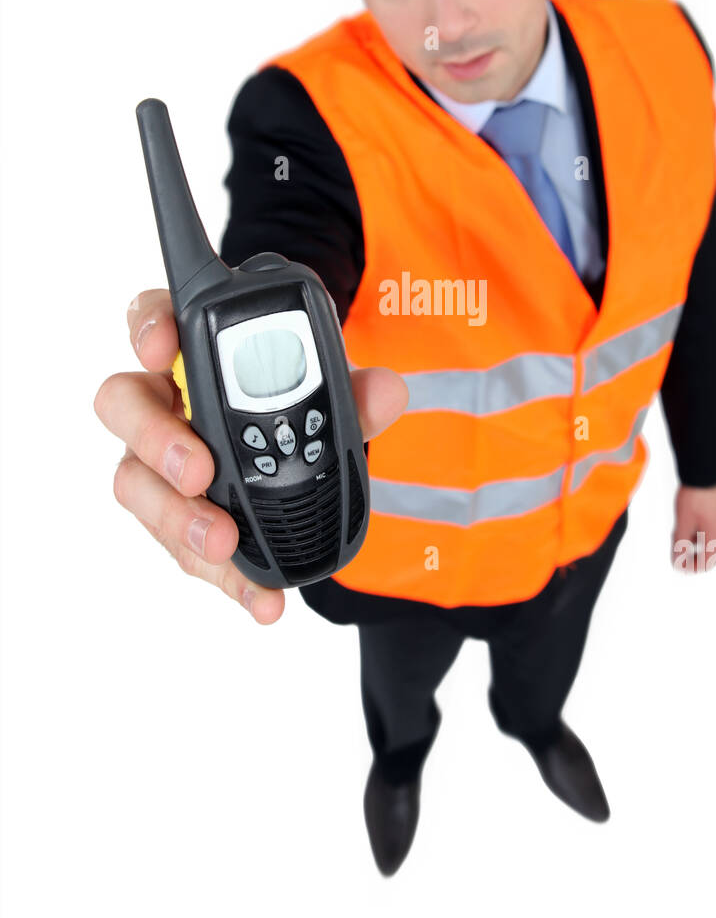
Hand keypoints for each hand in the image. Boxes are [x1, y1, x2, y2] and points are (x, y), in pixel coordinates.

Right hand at [93, 288, 408, 623]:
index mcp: (191, 349)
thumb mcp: (331, 391)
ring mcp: (156, 462)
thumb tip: (388, 393)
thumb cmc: (296, 401)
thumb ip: (355, 392)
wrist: (302, 453)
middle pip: (124, 405)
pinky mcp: (173, 517)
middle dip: (157, 440)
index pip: (151, 318)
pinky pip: (181, 546)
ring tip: (222, 543)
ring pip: (137, 484)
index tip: (163, 350)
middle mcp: (159, 400)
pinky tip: (260, 599)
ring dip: (178, 518)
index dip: (149, 329)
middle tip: (199, 471)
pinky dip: (223, 576)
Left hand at [671, 480, 715, 571]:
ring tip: (681, 525)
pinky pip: (715, 526)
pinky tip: (690, 515)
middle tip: (676, 541)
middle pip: (709, 553)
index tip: (678, 561)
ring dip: (696, 539)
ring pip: (712, 539)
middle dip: (691, 552)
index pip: (705, 564)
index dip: (690, 567)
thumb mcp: (683, 523)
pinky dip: (702, 528)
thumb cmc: (697, 495)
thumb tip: (679, 560)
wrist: (709, 469)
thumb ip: (681, 544)